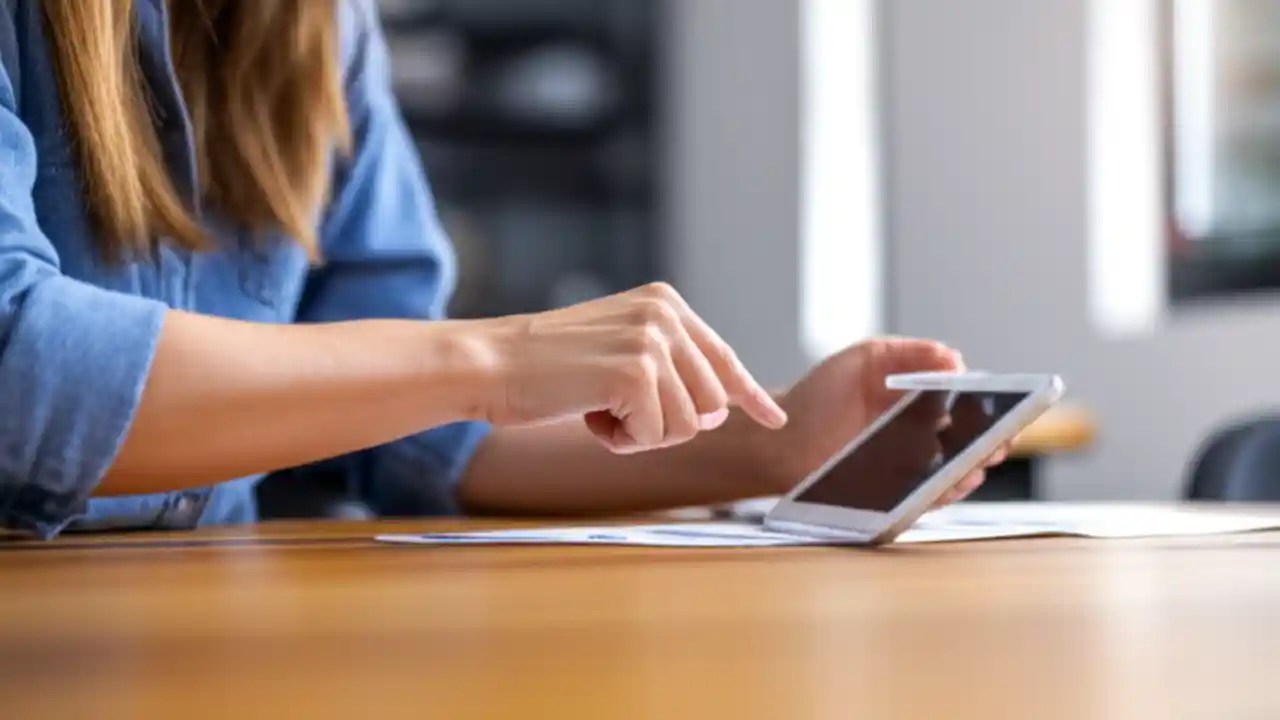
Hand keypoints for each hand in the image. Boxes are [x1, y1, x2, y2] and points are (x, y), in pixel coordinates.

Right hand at [478, 282, 787, 453]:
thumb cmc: (545, 368)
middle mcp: (666, 314)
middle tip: (609, 407)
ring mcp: (654, 341)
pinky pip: (654, 437)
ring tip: (595, 406)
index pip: (722, 358)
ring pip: (686, 426)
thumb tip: (720, 411)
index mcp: (665, 303)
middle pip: (708, 404)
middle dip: (663, 423)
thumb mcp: (616, 352)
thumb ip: (670, 372)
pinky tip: (587, 414)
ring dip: (640, 433)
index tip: (774, 417)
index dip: (750, 394)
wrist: (490, 364)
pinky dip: (620, 441)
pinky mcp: (636, 373)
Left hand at [767, 338, 1008, 505]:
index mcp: (918, 399)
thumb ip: (908, 353)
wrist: (781, 438)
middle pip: (971, 439)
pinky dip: (947, 489)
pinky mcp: (896, 492)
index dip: (990, 405)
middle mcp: (920, 434)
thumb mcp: (863, 359)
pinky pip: (931, 494)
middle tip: (1002, 435)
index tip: (1009, 403)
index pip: (967, 402)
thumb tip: (956, 359)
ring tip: (982, 457)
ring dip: (975, 465)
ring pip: (957, 469)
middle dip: (992, 438)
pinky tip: (956, 479)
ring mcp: (909, 465)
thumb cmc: (819, 395)